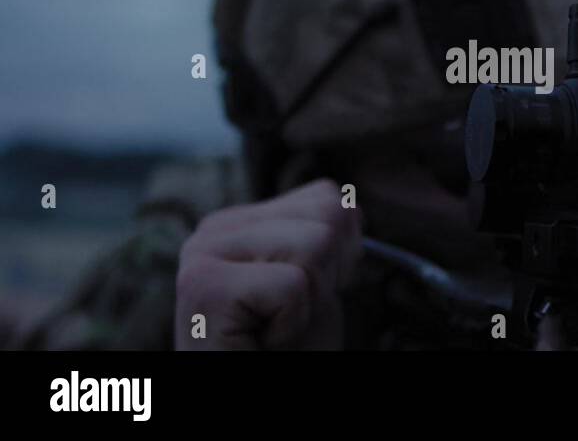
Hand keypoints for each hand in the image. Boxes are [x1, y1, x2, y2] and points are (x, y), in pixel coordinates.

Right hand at [175, 179, 361, 349]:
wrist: (257, 406)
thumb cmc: (287, 354)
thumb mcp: (319, 284)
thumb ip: (329, 237)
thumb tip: (348, 202)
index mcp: (239, 223)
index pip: (326, 198)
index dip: (339, 256)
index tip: (304, 298)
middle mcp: (213, 230)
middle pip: (325, 214)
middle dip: (327, 275)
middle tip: (289, 317)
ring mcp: (201, 255)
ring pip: (314, 244)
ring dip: (310, 301)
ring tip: (274, 329)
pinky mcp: (204, 287)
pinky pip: (294, 284)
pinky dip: (293, 323)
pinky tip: (262, 342)